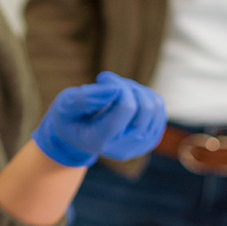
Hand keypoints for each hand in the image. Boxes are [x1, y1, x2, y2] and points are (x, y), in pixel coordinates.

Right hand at [31, 71, 165, 168]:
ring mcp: (140, 146)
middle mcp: (124, 147)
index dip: (118, 86)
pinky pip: (160, 109)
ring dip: (136, 90)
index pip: (126, 108)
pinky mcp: (150, 140)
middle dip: (127, 86)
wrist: (77, 138)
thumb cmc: (70, 118)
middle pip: (144, 107)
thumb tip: (114, 89)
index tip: (101, 79)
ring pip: (155, 106)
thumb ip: (84, 99)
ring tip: (117, 90)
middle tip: (108, 82)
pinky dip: (145, 96)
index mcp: (101, 140)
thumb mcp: (66, 106)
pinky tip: (127, 97)